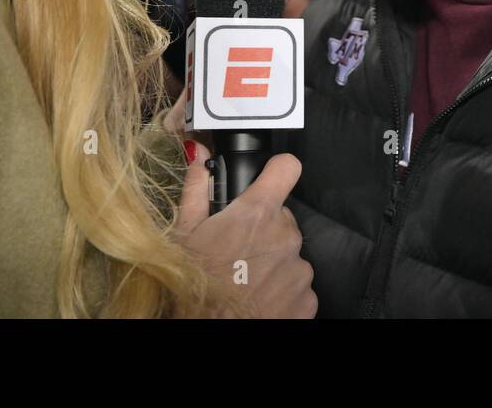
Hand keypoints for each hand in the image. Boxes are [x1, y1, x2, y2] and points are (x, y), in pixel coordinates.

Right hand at [176, 144, 316, 317]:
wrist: (208, 333)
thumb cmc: (193, 288)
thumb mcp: (184, 236)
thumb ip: (196, 191)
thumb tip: (198, 158)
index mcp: (256, 214)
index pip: (286, 169)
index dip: (278, 172)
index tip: (271, 178)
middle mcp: (285, 236)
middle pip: (282, 220)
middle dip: (264, 230)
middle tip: (238, 250)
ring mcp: (299, 269)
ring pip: (289, 254)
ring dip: (272, 263)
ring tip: (244, 280)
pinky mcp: (307, 299)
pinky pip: (298, 286)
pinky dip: (282, 291)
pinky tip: (258, 299)